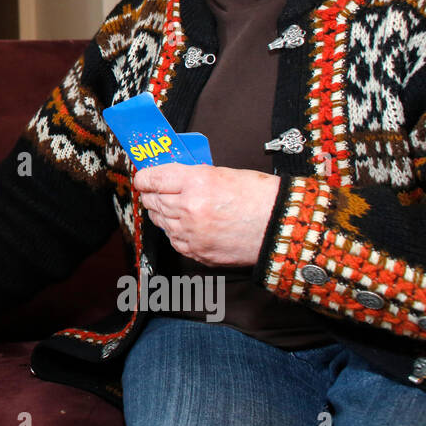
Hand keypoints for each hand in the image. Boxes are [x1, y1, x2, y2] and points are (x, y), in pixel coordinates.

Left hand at [133, 163, 279, 266]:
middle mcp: (189, 208)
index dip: (145, 178)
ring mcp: (192, 233)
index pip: (153, 179)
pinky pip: (174, 241)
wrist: (281, 226)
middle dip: (152, 195)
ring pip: (161, 221)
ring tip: (176, 208)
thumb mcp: (221, 173)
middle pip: (153, 201)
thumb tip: (168, 179)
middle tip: (156, 191)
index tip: (144, 178)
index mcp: (196, 182)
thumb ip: (191, 177)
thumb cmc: (258, 196)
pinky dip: (176, 232)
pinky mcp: (198, 252)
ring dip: (163, 213)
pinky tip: (187, 226)